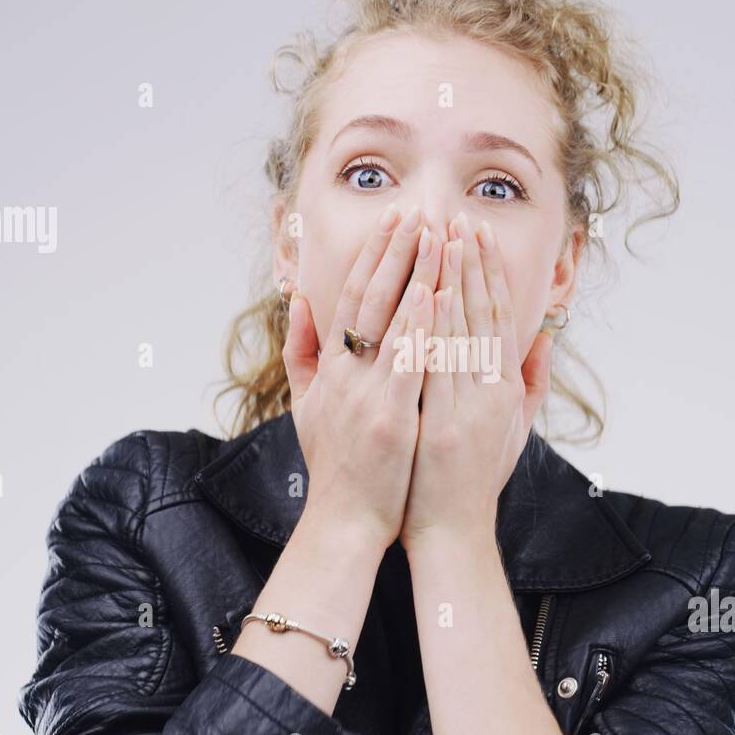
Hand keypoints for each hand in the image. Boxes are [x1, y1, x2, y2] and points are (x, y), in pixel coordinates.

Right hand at [283, 203, 444, 549]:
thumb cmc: (336, 466)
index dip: (374, 256)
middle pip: (371, 299)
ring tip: (437, 234)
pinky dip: (418, 327)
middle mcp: (346, 374)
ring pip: (392, 322)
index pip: (353, 298)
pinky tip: (433, 294)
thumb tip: (297, 302)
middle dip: (397, 251)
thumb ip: (302, 352)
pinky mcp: (391, 420)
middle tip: (419, 209)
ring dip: (415, 273)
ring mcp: (367, 395)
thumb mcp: (307, 404)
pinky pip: (407, 364)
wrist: (345, 525)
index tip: (395, 219)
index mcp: (333, 368)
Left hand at [399, 212, 554, 549]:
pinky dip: (437, 329)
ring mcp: (468, 407)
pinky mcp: (443, 425)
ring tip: (444, 237)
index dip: (490, 272)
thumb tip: (543, 339)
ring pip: (463, 331)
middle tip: (461, 216)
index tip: (478, 233)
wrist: (452, 531)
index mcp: (504, 388)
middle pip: (483, 314)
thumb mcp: (513, 429)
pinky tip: (431, 293)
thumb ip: (530, 383)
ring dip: (454, 281)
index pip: (499, 316)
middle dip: (472, 263)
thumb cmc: (475, 479)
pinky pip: (440, 367)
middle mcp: (491, 391)